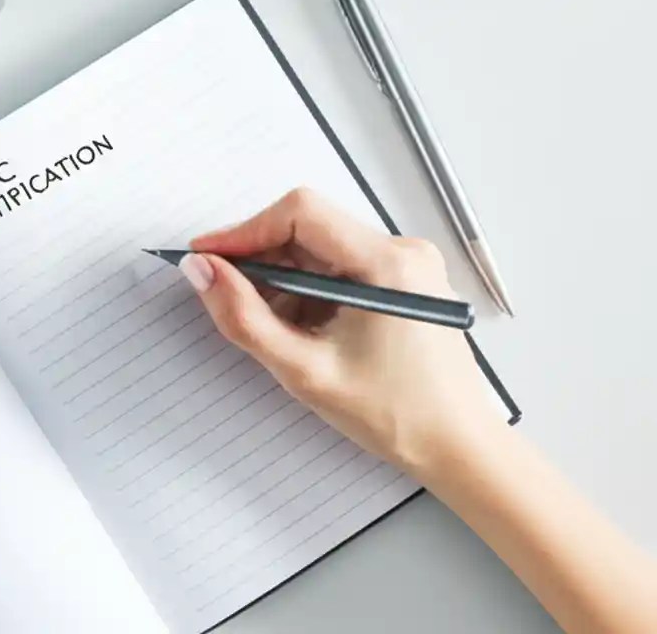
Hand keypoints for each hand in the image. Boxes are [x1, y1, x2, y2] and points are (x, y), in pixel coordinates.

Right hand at [180, 188, 501, 478]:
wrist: (458, 446)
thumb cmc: (395, 415)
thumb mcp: (304, 370)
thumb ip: (243, 317)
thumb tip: (201, 271)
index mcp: (387, 263)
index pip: (300, 213)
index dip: (244, 232)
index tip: (205, 257)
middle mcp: (402, 251)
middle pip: (308, 227)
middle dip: (260, 259)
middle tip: (224, 295)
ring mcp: (405, 265)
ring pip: (320, 249)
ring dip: (283, 279)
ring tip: (269, 327)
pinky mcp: (402, 282)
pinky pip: (339, 268)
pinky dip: (308, 292)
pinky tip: (300, 331)